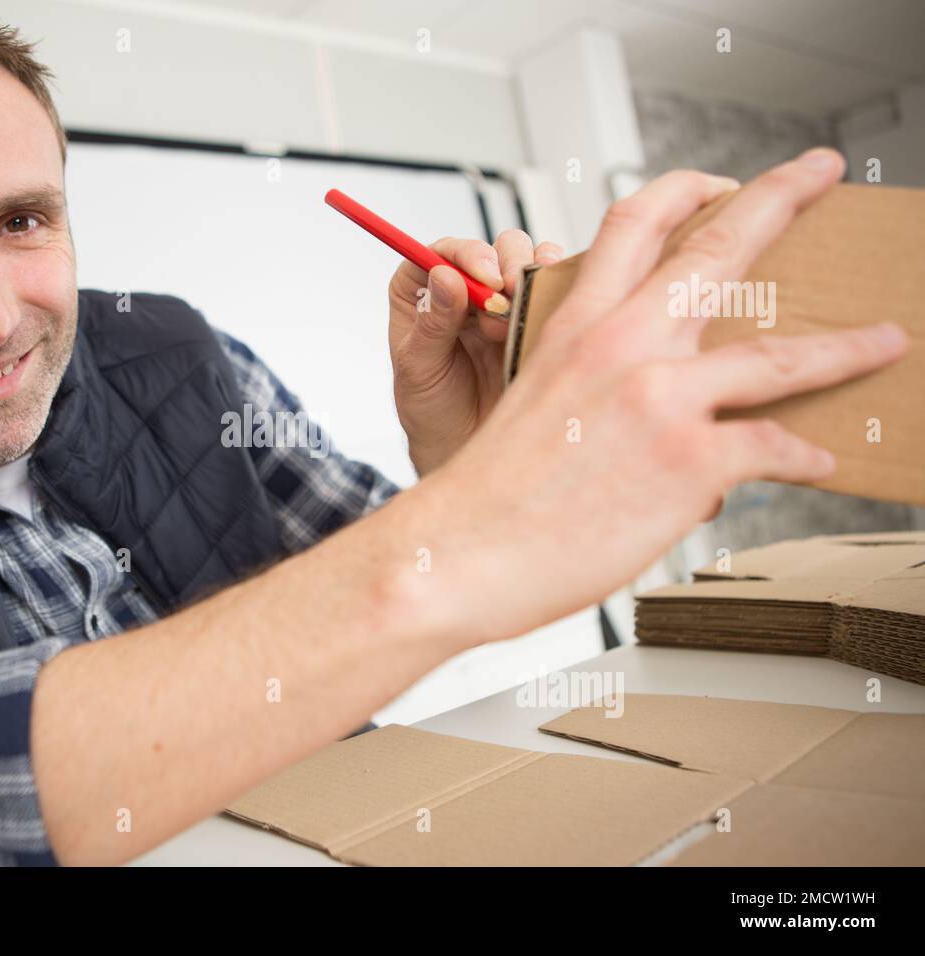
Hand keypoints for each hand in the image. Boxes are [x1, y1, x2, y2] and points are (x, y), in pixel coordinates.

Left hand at [388, 230, 563, 476]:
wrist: (464, 447)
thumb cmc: (431, 411)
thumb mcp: (419, 370)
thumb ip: (431, 325)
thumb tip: (444, 277)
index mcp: (421, 292)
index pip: (441, 252)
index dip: (464, 254)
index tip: (481, 275)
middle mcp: (465, 289)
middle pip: (491, 250)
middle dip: (504, 265)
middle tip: (507, 294)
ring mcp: (504, 302)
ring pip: (527, 263)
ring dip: (529, 279)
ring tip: (517, 316)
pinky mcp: (537, 317)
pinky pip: (554, 289)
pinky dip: (558, 292)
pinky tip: (550, 316)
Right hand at [411, 148, 909, 645]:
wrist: (461, 554)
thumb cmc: (489, 494)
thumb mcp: (531, 404)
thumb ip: (593, 382)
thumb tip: (655, 404)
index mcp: (575, 327)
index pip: (633, 225)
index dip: (684, 189)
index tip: (719, 179)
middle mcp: (622, 346)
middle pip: (720, 248)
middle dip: (782, 197)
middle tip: (820, 173)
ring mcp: (660, 399)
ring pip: (780, 354)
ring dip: (846, 345)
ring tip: (885, 338)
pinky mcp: (691, 461)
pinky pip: (775, 446)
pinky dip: (804, 456)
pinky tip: (818, 459)